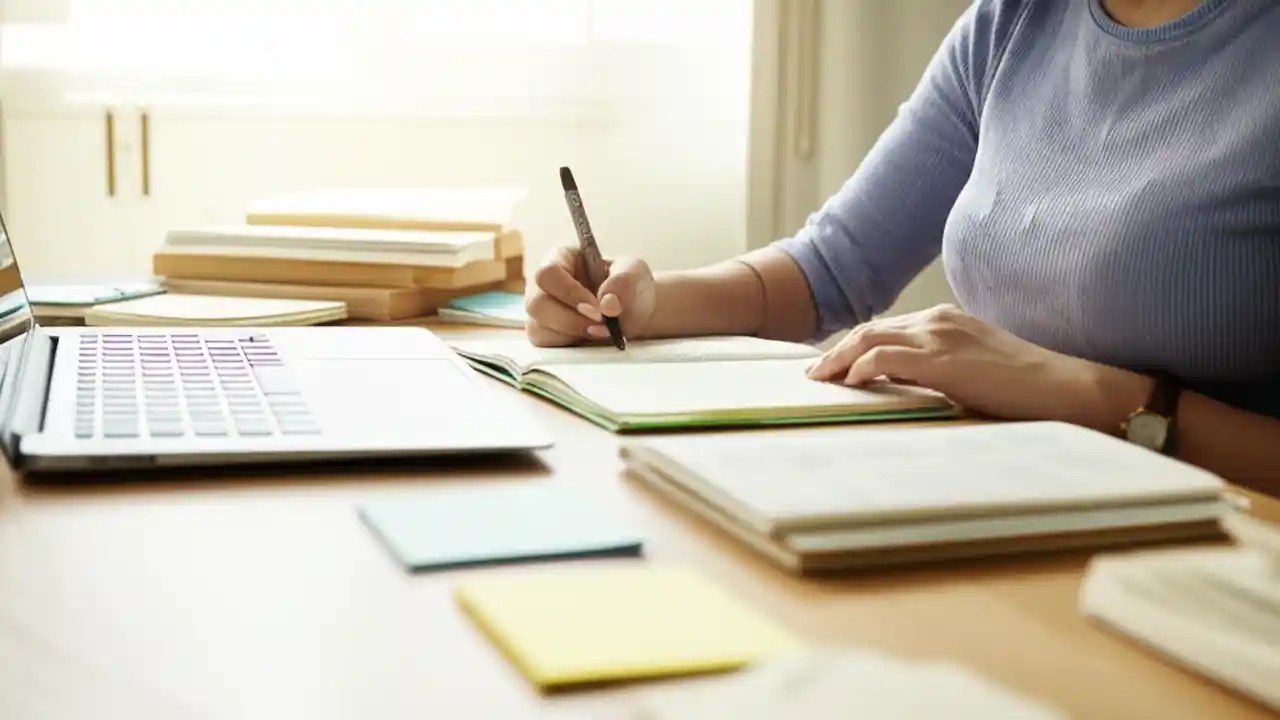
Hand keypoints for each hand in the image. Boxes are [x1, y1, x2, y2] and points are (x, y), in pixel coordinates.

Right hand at [525, 246, 656, 346]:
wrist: (637, 316)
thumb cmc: (630, 288)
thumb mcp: (636, 274)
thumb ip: (625, 281)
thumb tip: (608, 302)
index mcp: (561, 259)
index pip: (548, 273)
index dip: (569, 293)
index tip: (597, 309)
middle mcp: (544, 285)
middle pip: (536, 303)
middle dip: (571, 320)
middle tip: (602, 326)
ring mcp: (542, 312)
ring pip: (537, 328)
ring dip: (572, 334)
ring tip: (602, 332)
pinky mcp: (545, 335)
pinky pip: (544, 345)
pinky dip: (569, 346)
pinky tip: (590, 340)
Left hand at [805, 304, 1103, 420]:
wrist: (1064, 387)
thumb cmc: (1023, 387)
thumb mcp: (970, 370)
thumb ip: (936, 370)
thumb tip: (901, 387)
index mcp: (944, 320)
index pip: (886, 329)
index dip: (853, 346)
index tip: (832, 365)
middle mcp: (937, 320)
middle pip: (870, 329)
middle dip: (836, 351)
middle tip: (814, 374)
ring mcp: (940, 336)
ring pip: (870, 338)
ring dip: (838, 359)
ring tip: (820, 379)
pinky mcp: (943, 359)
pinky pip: (886, 357)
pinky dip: (861, 366)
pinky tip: (849, 382)